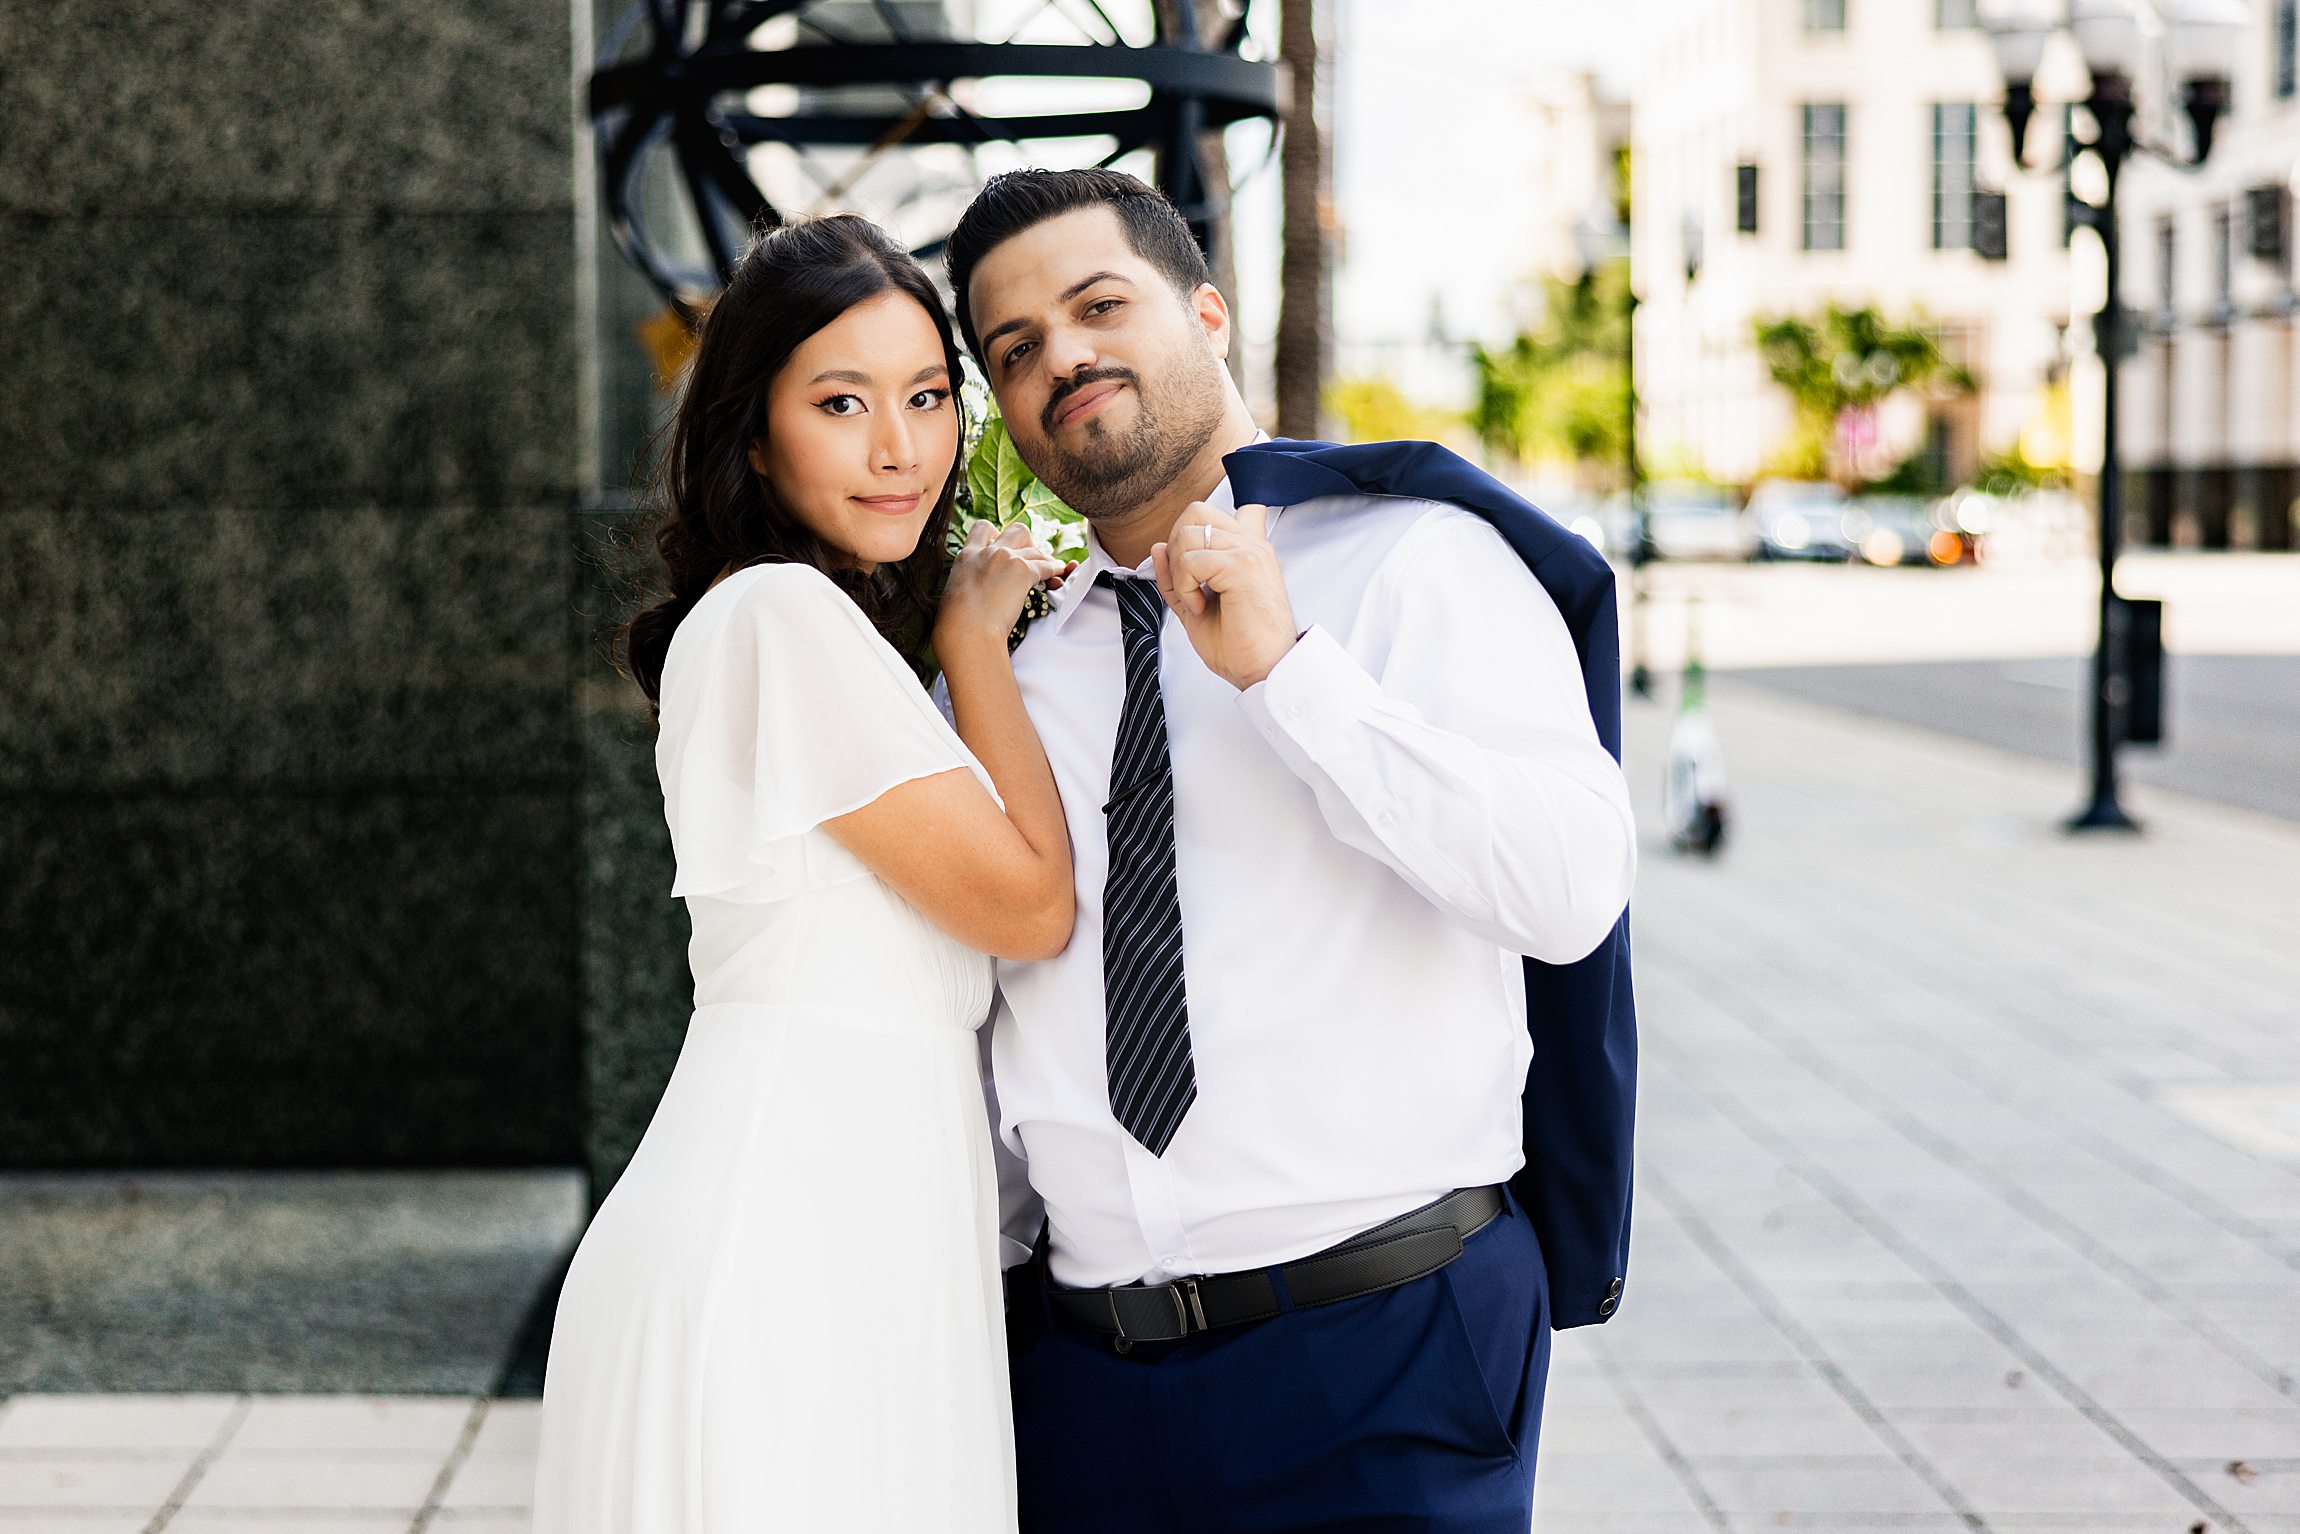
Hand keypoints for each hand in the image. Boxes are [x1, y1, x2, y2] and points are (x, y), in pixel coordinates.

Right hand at [936, 521, 1068, 659]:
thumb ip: (966, 581)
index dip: (998, 534)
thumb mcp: (954, 593)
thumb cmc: (957, 623)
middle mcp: (987, 551)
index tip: (1004, 546)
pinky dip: (1055, 571)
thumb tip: (973, 590)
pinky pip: (1046, 566)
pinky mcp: (1022, 571)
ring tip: (1051, 570)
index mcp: (967, 556)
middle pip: (1018, 530)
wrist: (967, 631)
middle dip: (1029, 542)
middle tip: (1031, 558)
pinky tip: (1057, 577)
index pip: (983, 528)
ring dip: (1046, 560)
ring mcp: (1006, 558)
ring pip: (1036, 550)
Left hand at [1149, 502, 1297, 690]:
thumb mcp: (1195, 606)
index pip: (1216, 512)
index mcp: (1246, 549)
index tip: (1193, 573)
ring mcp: (1248, 550)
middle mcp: (1250, 543)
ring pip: (1186, 534)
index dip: (1192, 533)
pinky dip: (1184, 587)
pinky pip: (1190, 560)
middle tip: (1187, 584)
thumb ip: (1177, 576)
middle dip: (1176, 547)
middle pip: (1195, 511)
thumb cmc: (1240, 645)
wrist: (1265, 669)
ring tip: (1195, 601)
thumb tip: (1158, 547)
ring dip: (1179, 572)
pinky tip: (1200, 607)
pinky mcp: (1241, 565)